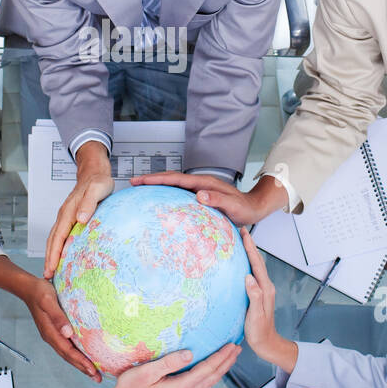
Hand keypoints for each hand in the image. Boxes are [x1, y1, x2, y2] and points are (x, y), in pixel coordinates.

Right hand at [0, 255, 99, 381]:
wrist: (28, 288)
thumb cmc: (39, 292)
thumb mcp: (49, 301)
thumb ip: (58, 317)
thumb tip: (67, 333)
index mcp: (50, 332)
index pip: (68, 351)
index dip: (80, 362)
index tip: (92, 370)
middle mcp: (51, 336)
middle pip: (68, 356)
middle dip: (82, 368)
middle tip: (97, 378)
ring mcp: (52, 334)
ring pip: (67, 353)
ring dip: (80, 363)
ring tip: (92, 371)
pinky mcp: (55, 330)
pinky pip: (67, 346)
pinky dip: (76, 353)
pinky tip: (83, 353)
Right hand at [45, 141, 111, 278]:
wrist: (95, 171)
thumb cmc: (98, 181)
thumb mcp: (98, 189)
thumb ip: (89, 203)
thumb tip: (80, 220)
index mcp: (68, 212)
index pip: (58, 237)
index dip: (54, 254)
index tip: (51, 269)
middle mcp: (64, 215)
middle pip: (52, 241)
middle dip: (49, 259)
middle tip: (47, 276)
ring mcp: (66, 217)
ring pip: (55, 238)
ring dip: (52, 254)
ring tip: (51, 271)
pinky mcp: (71, 218)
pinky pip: (62, 235)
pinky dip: (58, 247)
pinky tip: (63, 256)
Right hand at [71, 344, 240, 387]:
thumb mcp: (146, 372)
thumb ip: (168, 363)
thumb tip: (189, 354)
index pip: (206, 370)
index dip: (220, 357)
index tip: (231, 346)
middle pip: (212, 378)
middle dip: (226, 363)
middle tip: (237, 349)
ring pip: (208, 383)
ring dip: (220, 369)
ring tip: (229, 358)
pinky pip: (200, 386)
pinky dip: (210, 375)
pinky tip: (210, 370)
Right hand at [130, 171, 284, 226]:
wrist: (253, 207)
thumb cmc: (245, 209)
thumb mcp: (233, 206)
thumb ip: (218, 200)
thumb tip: (199, 195)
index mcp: (204, 183)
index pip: (175, 178)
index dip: (157, 179)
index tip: (141, 180)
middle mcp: (199, 183)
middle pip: (170, 178)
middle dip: (151, 179)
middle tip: (133, 182)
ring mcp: (199, 188)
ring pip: (173, 184)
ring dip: (157, 185)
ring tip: (140, 190)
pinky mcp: (199, 195)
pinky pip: (178, 192)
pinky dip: (166, 193)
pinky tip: (159, 201)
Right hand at [240, 227, 296, 372]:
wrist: (267, 344)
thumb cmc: (260, 332)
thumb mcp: (256, 315)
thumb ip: (254, 296)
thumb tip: (249, 277)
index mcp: (265, 289)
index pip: (257, 264)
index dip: (250, 248)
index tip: (244, 234)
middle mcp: (265, 286)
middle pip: (257, 261)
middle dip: (250, 245)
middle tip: (240, 231)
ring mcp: (262, 290)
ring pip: (255, 266)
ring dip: (249, 253)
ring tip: (240, 242)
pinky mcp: (258, 294)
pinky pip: (252, 274)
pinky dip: (247, 264)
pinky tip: (240, 264)